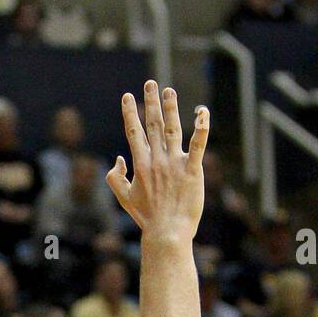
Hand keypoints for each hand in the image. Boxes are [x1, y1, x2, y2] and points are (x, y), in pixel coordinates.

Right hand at [106, 82, 208, 241]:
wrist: (167, 232)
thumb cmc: (146, 216)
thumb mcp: (124, 197)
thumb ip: (115, 177)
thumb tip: (119, 158)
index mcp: (140, 164)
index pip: (133, 132)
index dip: (129, 113)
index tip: (127, 96)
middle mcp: (156, 160)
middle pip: (152, 125)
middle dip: (150, 103)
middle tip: (150, 84)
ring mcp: (175, 164)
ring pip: (172, 129)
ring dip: (170, 108)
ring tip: (169, 91)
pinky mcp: (192, 170)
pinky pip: (197, 145)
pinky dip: (201, 127)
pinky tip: (202, 112)